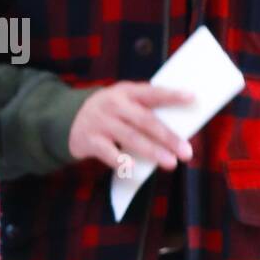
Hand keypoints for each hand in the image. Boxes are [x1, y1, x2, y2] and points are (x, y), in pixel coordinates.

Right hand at [69, 81, 195, 170]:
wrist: (67, 118)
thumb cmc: (108, 112)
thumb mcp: (123, 102)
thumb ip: (145, 110)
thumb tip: (179, 128)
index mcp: (126, 92)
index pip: (152, 92)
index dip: (172, 95)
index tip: (192, 98)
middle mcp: (114, 105)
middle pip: (145, 120)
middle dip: (167, 137)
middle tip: (186, 151)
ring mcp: (101, 122)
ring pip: (131, 138)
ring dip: (152, 151)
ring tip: (170, 163)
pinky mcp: (90, 140)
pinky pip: (108, 152)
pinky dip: (120, 161)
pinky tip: (132, 168)